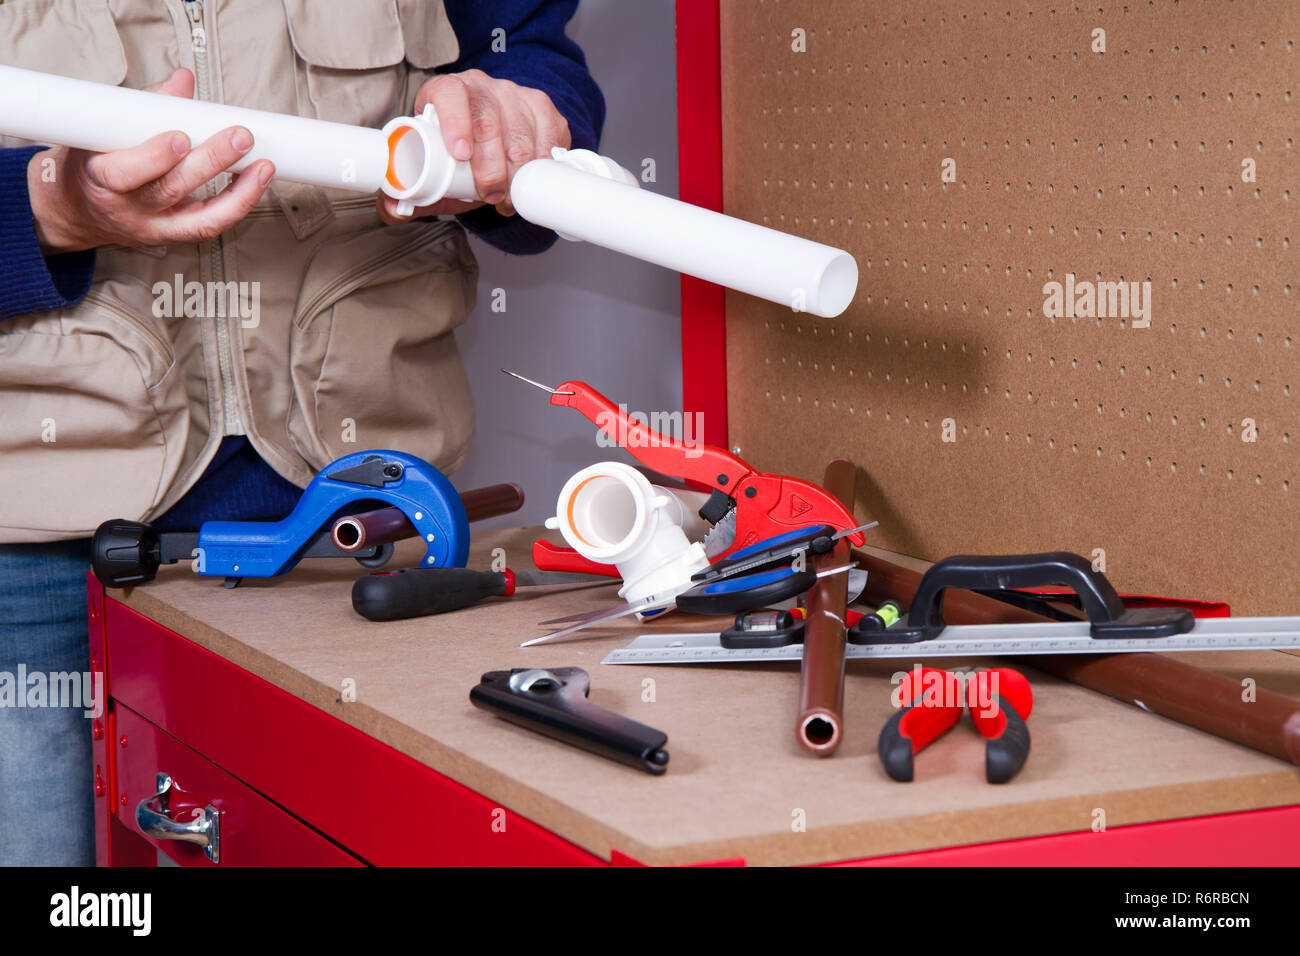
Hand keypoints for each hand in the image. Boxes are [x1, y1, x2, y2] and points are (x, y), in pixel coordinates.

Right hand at [27, 69, 274, 253]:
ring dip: (238, 191)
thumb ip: (145, 105)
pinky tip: (257, 182)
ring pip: (199, 217)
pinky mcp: (175, 236)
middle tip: (240, 136)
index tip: (181, 135)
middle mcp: (127, 209)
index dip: (154, 157)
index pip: (124, 173)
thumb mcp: (105, 130)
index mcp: (99, 178)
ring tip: (263, 166)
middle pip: (170, 189)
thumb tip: (183, 79)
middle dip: (209, 161)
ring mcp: (153, 227)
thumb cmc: (96, 160)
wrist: (80, 207)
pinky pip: (211, 225)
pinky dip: (238, 204)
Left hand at [378, 69, 570, 224]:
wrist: (494, 136)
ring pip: (522, 136)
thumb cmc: (457, 153)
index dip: (455, 122)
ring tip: (507, 198)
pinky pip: (548, 139)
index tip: (460, 155)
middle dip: (491, 167)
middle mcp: (482, 86)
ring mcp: (515, 95)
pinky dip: (541, 168)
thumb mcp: (432, 168)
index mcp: (447, 91)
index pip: (450, 94)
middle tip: (490, 195)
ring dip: (517, 176)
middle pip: (489, 122)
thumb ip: (409, 190)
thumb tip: (392, 209)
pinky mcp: (542, 108)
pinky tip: (529, 183)